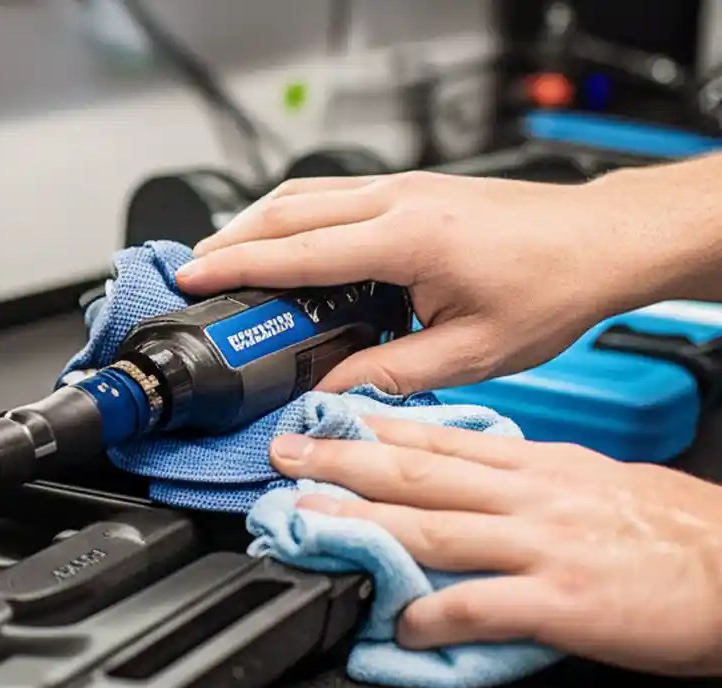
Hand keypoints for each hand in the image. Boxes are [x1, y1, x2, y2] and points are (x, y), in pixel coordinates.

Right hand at [174, 166, 721, 393]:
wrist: (601, 243)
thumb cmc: (551, 289)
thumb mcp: (469, 353)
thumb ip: (388, 376)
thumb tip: (326, 393)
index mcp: (406, 239)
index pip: (297, 251)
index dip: (236, 267)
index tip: (192, 277)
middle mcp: (397, 201)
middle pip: (286, 210)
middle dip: (230, 240)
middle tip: (192, 271)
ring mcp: (403, 188)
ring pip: (304, 193)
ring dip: (256, 222)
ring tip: (223, 256)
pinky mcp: (411, 189)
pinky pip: (331, 193)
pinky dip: (292, 215)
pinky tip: (284, 241)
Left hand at [267, 419, 721, 676]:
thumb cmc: (675, 529)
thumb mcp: (592, 481)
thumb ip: (526, 480)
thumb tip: (470, 481)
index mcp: (538, 465)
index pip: (441, 438)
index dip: (374, 428)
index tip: (326, 419)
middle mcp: (531, 496)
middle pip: (420, 473)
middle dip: (344, 463)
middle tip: (287, 457)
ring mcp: (543, 546)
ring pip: (434, 528)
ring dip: (362, 525)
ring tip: (308, 522)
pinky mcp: (562, 602)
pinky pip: (482, 606)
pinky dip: (433, 614)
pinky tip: (397, 623)